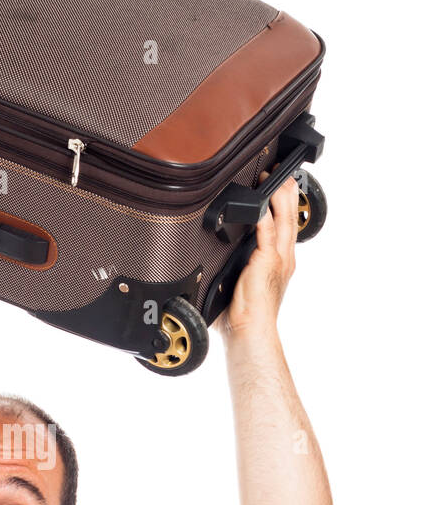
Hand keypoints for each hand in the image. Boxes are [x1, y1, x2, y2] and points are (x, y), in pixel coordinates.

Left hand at [218, 170, 298, 342]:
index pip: (285, 227)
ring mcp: (278, 259)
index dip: (284, 207)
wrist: (250, 331)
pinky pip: (268, 231)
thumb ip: (233, 268)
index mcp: (279, 263)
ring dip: (279, 196)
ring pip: (284, 218)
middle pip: (291, 217)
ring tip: (274, 178)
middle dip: (286, 193)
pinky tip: (260, 200)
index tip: (278, 190)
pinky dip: (265, 214)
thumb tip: (213, 264)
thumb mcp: (239, 285)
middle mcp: (284, 258)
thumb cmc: (243, 316)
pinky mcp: (268, 261)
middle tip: (280, 173)